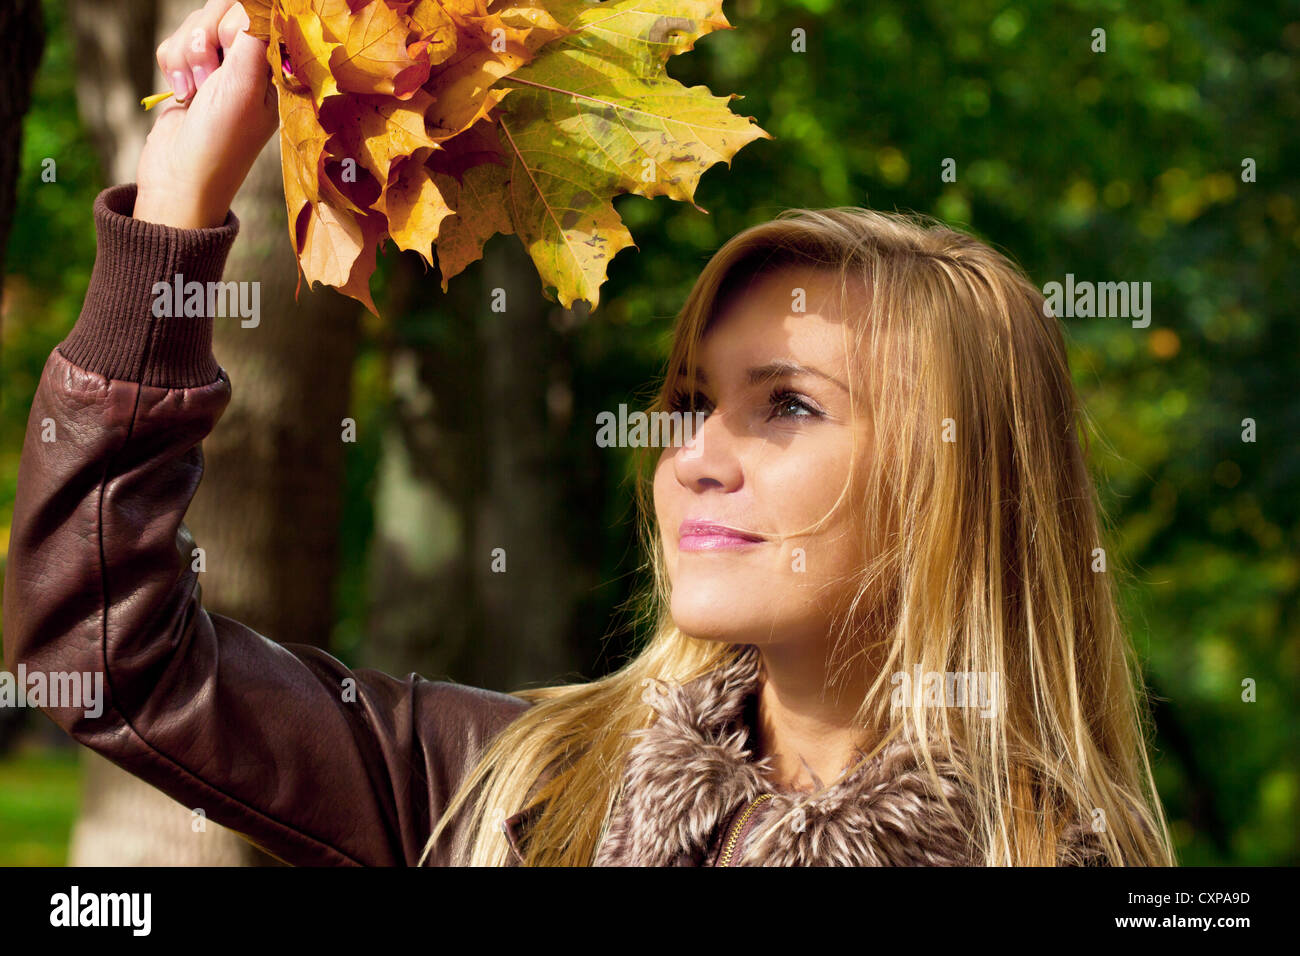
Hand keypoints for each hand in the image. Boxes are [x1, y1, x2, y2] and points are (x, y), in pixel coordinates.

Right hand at [134, 1, 278, 228]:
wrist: (178, 179)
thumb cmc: (219, 141)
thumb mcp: (243, 86)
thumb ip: (252, 37)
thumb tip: (261, 5)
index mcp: (273, 68)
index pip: (256, 12)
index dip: (235, 24)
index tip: (230, 53)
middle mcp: (250, 65)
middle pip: (222, 10)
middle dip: (205, 38)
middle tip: (209, 78)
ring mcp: (219, 68)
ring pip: (195, 25)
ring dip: (187, 55)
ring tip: (194, 92)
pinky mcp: (190, 74)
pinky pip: (175, 42)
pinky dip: (172, 65)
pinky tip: (182, 96)